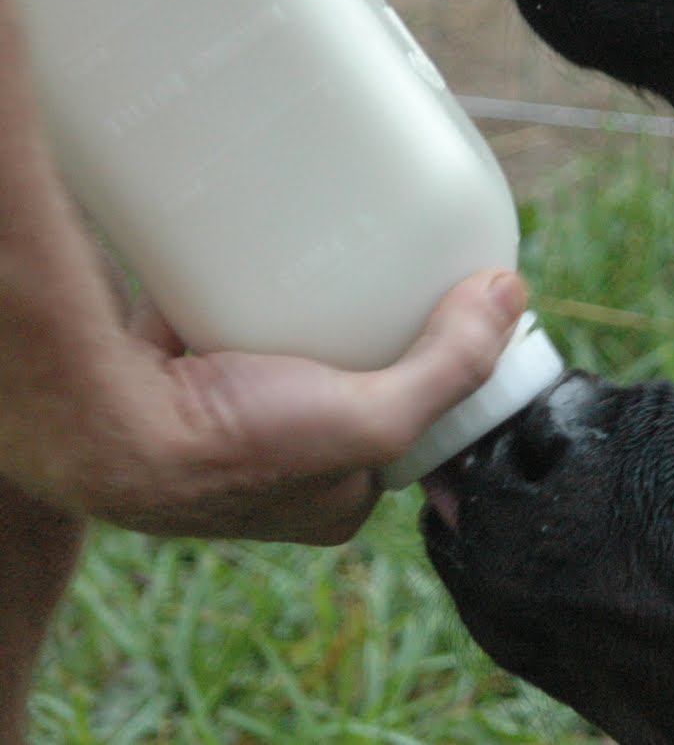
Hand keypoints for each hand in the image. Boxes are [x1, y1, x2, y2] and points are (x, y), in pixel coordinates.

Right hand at [0, 0, 526, 542]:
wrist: (87, 425)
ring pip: (301, 351)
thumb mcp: (369, 419)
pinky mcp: (187, 373)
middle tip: (402, 267)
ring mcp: (234, 421)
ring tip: (349, 250)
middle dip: (378, 331)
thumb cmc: (223, 447)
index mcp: (333, 499)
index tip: (458, 307)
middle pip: (357, 381)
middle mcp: (284, 471)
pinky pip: (239, 325)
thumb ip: (449, 366)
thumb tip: (510, 295)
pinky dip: (254, 295)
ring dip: (318, 310)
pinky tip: (274, 257)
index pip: (412, 426)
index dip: (441, 370)